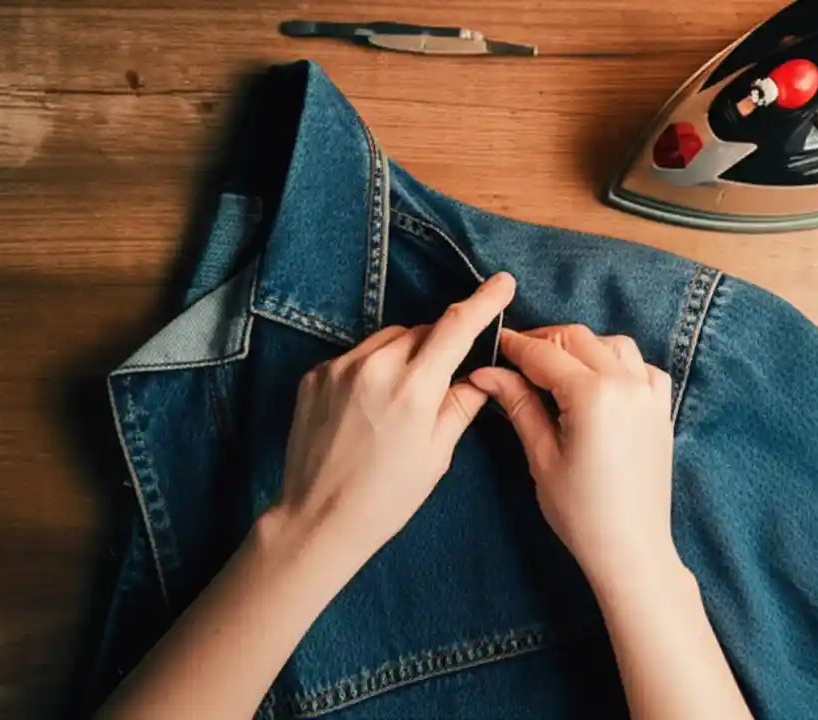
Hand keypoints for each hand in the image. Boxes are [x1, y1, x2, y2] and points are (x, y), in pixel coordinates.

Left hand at [269, 272, 515, 575]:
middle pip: (422, 330)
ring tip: (402, 397)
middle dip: (439, 345)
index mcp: (413, 388)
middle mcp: (375, 367)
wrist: (319, 519)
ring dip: (405, 353)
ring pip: (388, 338)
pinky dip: (372, 367)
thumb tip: (481, 374)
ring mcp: (339, 368)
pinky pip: (356, 355)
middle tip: (441, 381)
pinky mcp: (314, 376)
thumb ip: (460, 404)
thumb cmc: (387, 497)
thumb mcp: (437, 454)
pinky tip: (370, 404)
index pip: (457, 327)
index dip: (484, 302)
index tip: (502, 283)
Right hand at [468, 325, 677, 585]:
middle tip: (517, 358)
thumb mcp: (541, 456)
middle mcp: (626, 384)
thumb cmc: (580, 511)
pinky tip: (599, 382)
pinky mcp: (662, 409)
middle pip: (578, 339)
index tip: (494, 342)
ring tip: (557, 369)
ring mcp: (650, 394)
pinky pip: (642, 367)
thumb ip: (518, 404)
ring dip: (582, 347)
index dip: (514, 345)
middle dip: (545, 341)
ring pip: (613, 344)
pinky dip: (619, 363)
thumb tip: (487, 373)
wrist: (630, 547)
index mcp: (592, 395)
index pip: (544, 354)